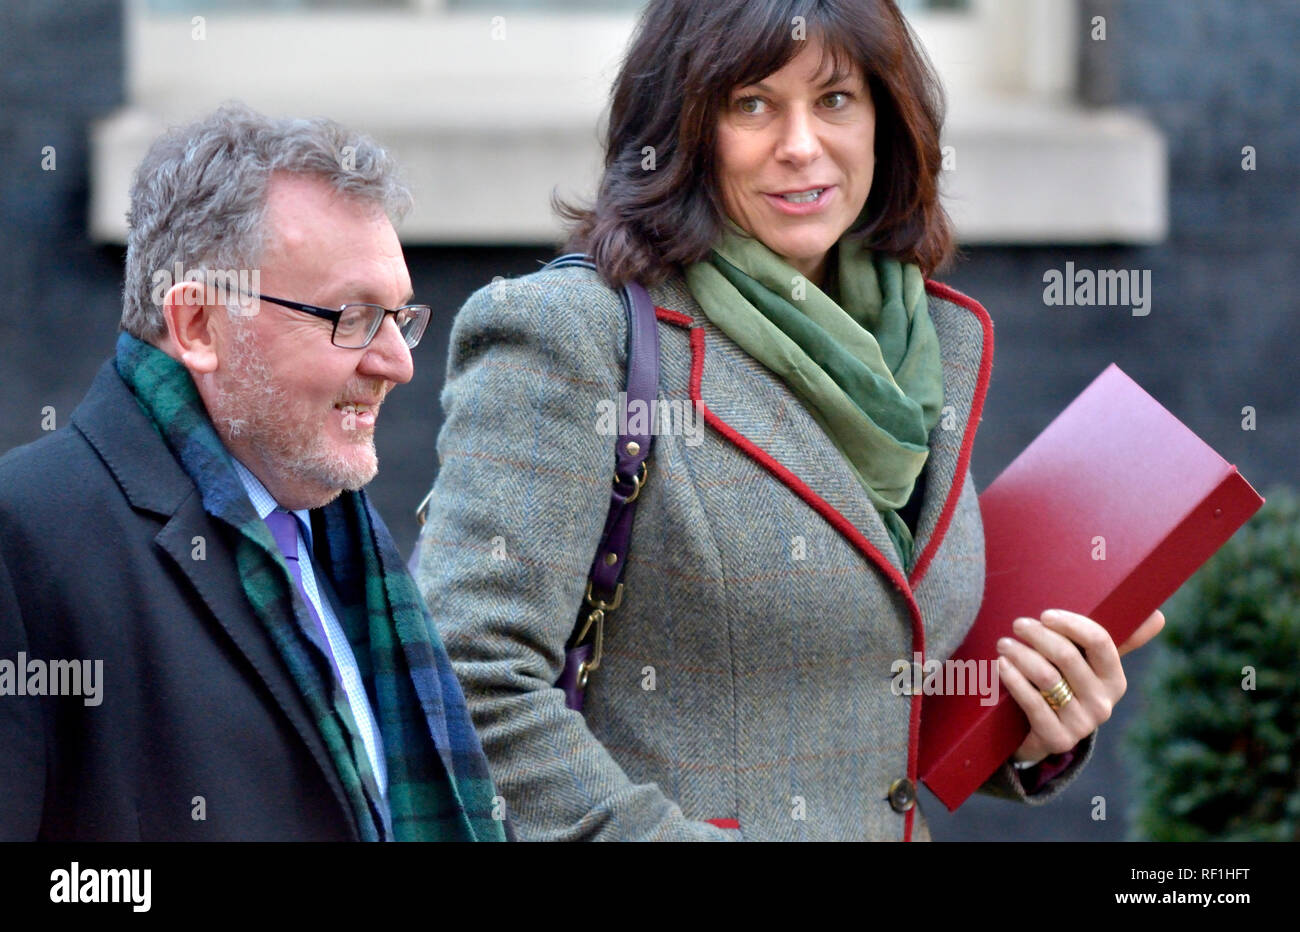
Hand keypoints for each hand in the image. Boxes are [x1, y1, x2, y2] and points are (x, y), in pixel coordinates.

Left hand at [997, 609, 1165, 765]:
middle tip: (1018, 624)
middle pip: (1067, 657)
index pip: (1100, 642)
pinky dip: (1014, 679)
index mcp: (1115, 680)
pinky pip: (1032, 703)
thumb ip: (1117, 639)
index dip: (1071, 624)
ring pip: (1047, 677)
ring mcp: (1081, 724)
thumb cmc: (1064, 685)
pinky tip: (1002, 666)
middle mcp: (1103, 704)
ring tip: (1004, 644)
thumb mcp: (1089, 664)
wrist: (1040, 734)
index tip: (1046, 614)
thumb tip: (1159, 615)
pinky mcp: (1057, 740)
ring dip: (1021, 655)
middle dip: (1038, 635)